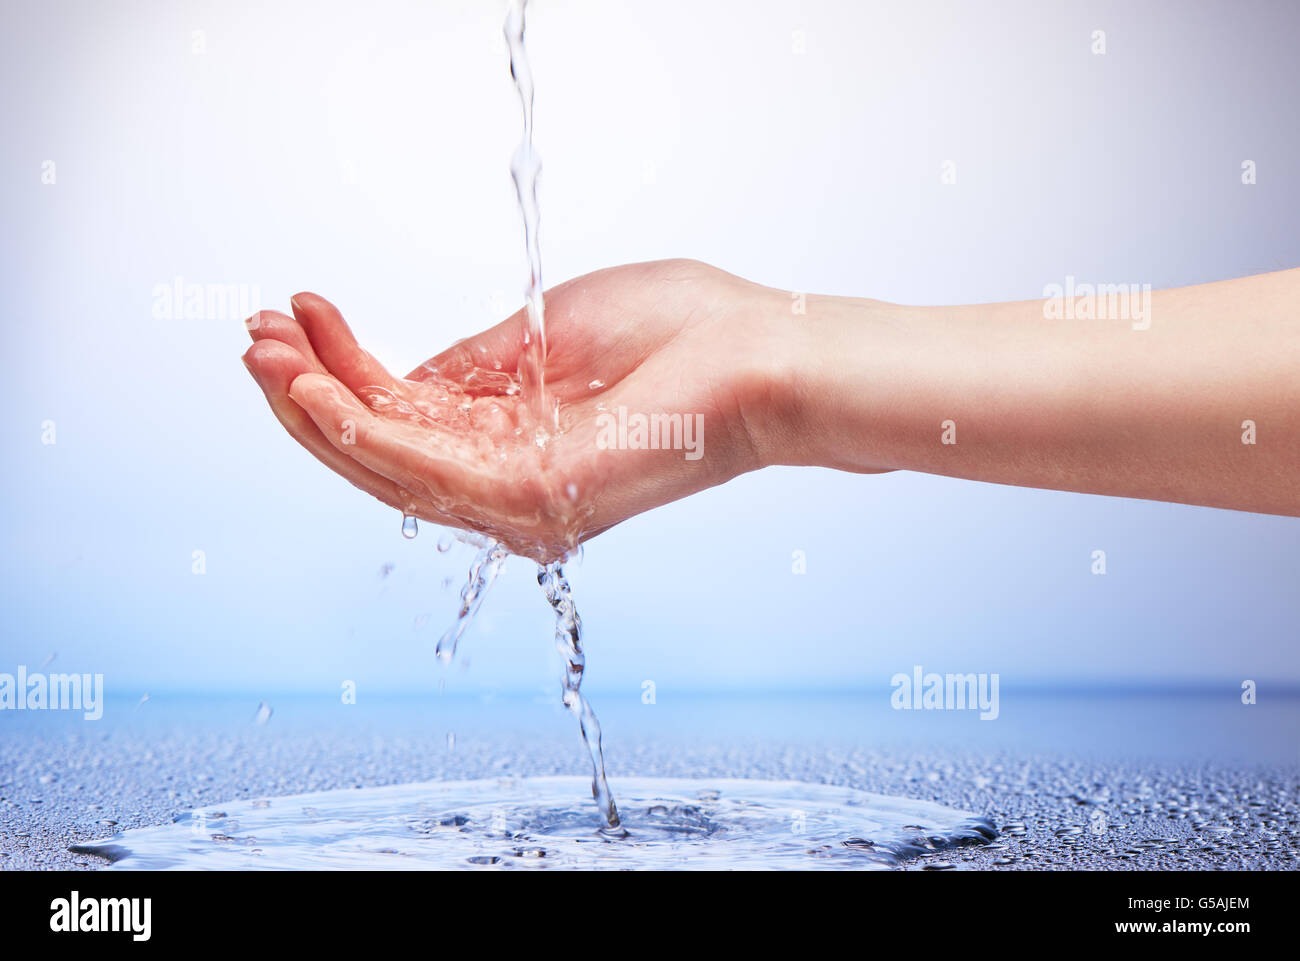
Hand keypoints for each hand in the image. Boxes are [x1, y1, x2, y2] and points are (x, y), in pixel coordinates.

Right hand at [242, 259, 785, 560]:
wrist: (762, 350)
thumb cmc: (683, 334)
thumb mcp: (549, 332)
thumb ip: (470, 363)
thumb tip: (394, 374)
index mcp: (515, 444)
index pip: (405, 419)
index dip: (340, 371)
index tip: (297, 312)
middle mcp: (510, 486)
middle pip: (382, 453)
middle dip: (310, 395)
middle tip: (254, 335)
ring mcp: (523, 500)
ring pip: (390, 468)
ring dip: (318, 411)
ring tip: (265, 354)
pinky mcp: (539, 497)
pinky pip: (428, 468)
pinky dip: (364, 428)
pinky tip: (317, 387)